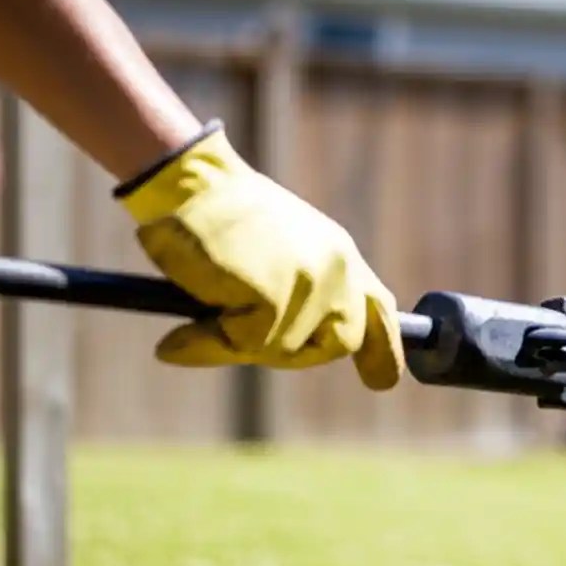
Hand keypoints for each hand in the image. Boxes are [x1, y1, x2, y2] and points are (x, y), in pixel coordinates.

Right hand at [115, 122, 403, 390]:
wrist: (188, 183)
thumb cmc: (218, 217)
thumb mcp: (278, 251)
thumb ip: (301, 295)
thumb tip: (283, 348)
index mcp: (339, 254)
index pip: (379, 309)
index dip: (383, 349)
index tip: (382, 382)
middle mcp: (337, 269)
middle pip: (341, 342)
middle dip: (298, 354)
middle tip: (242, 335)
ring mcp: (311, 283)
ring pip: (288, 349)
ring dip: (239, 343)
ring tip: (204, 308)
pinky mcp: (275, 297)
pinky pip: (248, 345)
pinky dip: (209, 346)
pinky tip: (183, 336)